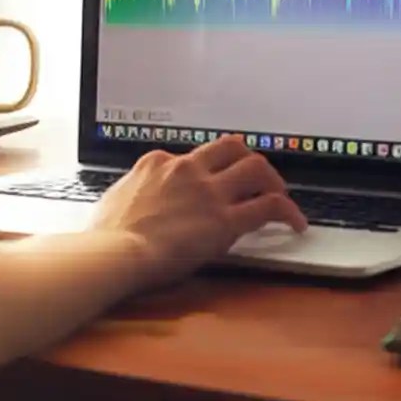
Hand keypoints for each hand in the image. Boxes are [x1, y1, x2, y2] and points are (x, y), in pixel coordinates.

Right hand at [88, 134, 307, 287]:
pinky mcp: (225, 220)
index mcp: (157, 162)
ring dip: (272, 179)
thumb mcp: (114, 199)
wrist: (113, 253)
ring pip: (255, 167)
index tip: (210, 183)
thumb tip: (134, 200)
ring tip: (280, 194)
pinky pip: (269, 206)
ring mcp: (208, 192)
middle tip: (256, 177)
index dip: (205, 171)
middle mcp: (187, 169)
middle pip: (230, 147)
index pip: (192, 156)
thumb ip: (133, 193)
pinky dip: (288, 212)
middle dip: (247, 159)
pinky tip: (295, 223)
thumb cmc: (105, 237)